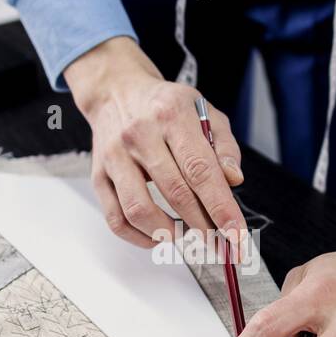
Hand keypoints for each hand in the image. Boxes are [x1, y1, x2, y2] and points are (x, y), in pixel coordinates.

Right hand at [65, 37, 246, 249]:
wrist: (117, 92)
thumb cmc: (164, 106)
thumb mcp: (204, 111)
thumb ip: (223, 146)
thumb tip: (234, 180)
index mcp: (171, 116)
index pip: (201, 169)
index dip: (221, 207)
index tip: (236, 233)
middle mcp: (140, 135)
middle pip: (175, 193)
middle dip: (202, 227)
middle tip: (219, 244)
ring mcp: (116, 157)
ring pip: (140, 210)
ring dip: (168, 234)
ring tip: (188, 240)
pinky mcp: (99, 175)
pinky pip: (115, 218)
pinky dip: (138, 237)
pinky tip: (157, 237)